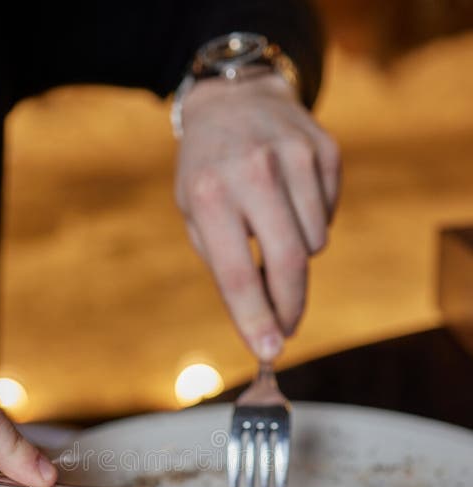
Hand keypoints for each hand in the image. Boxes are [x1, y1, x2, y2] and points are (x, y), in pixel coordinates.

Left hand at [175, 72, 340, 358]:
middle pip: (288, 263)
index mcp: (210, 194)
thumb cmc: (209, 172)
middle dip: (289, 306)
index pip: (237, 274)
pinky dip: (312, 223)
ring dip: (297, 255)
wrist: (236, 98)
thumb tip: (261, 323)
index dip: (255, 319)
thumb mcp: (195, 215)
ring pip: (313, 243)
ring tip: (272, 231)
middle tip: (285, 328)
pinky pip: (327, 216)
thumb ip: (225, 266)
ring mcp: (294, 156)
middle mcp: (253, 172)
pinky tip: (289, 201)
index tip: (268, 351)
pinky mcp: (325, 149)